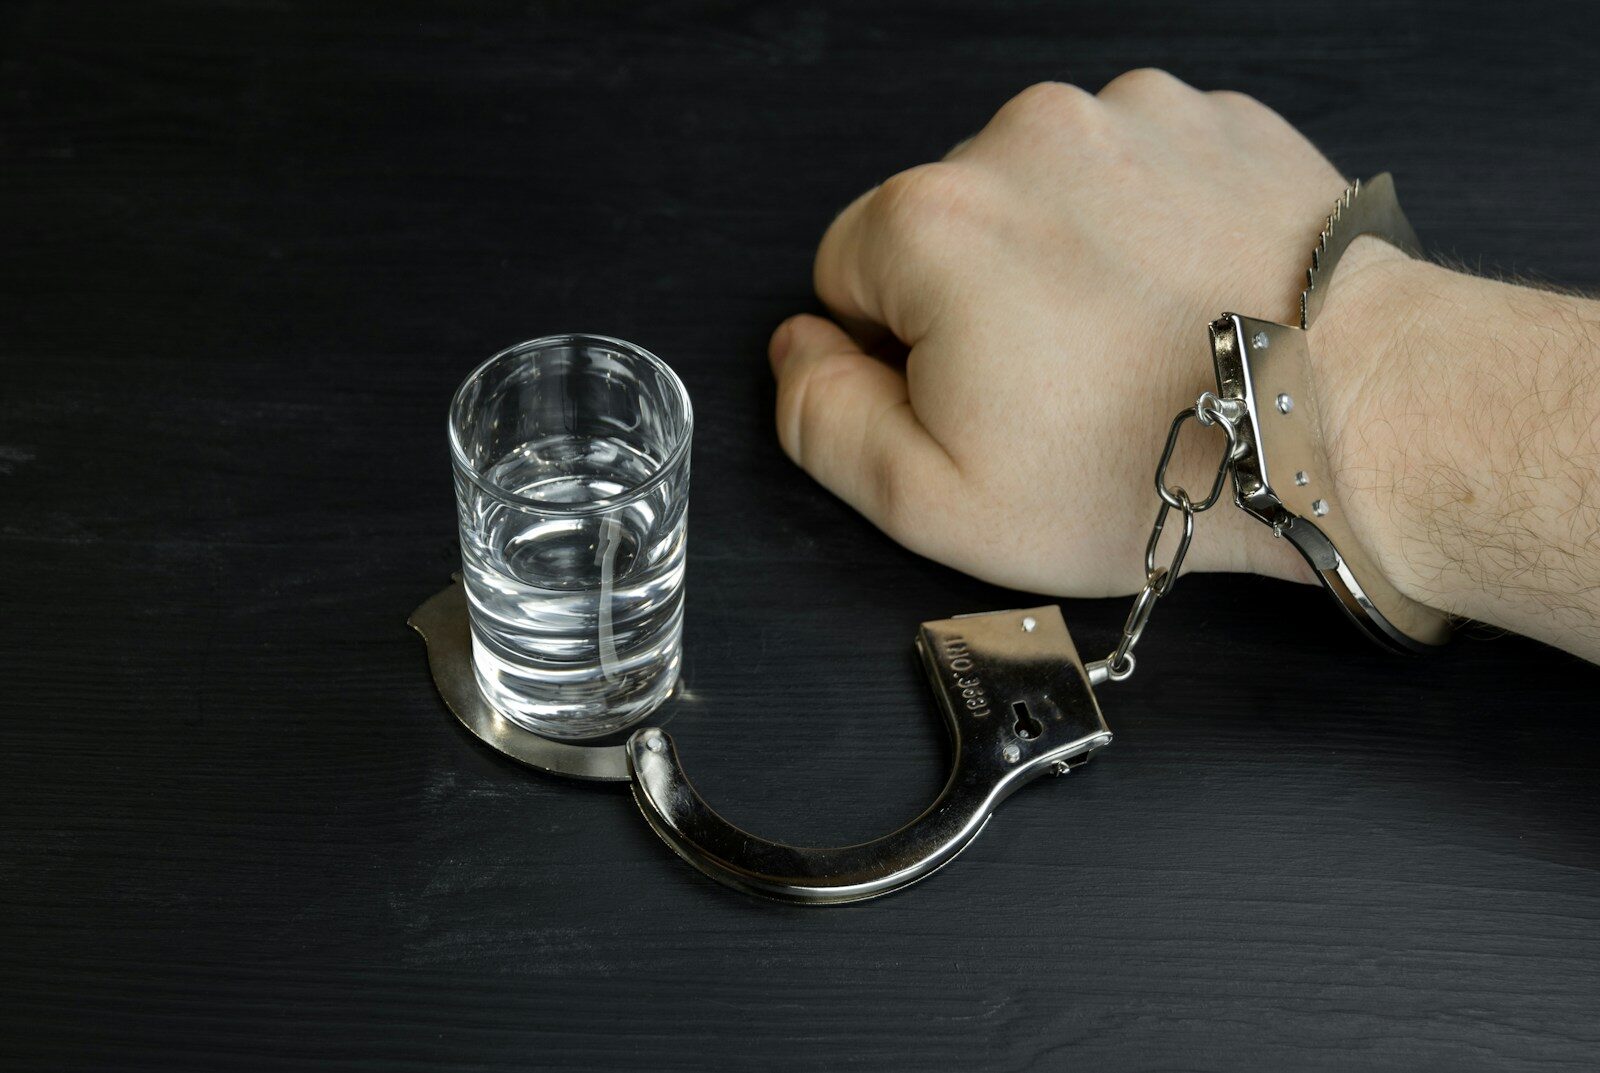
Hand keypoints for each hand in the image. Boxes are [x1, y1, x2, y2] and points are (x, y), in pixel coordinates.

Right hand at [769, 70, 1360, 595]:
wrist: (1350, 422)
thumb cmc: (1149, 467)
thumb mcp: (935, 501)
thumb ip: (820, 419)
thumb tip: (800, 348)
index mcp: (932, 221)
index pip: (847, 273)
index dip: (901, 353)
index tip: (980, 400)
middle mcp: (1023, 136)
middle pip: (947, 225)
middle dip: (983, 299)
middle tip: (1066, 387)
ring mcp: (1131, 114)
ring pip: (1043, 195)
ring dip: (1067, 259)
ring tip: (1137, 343)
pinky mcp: (1214, 117)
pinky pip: (1135, 171)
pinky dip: (1146, 227)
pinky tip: (1187, 297)